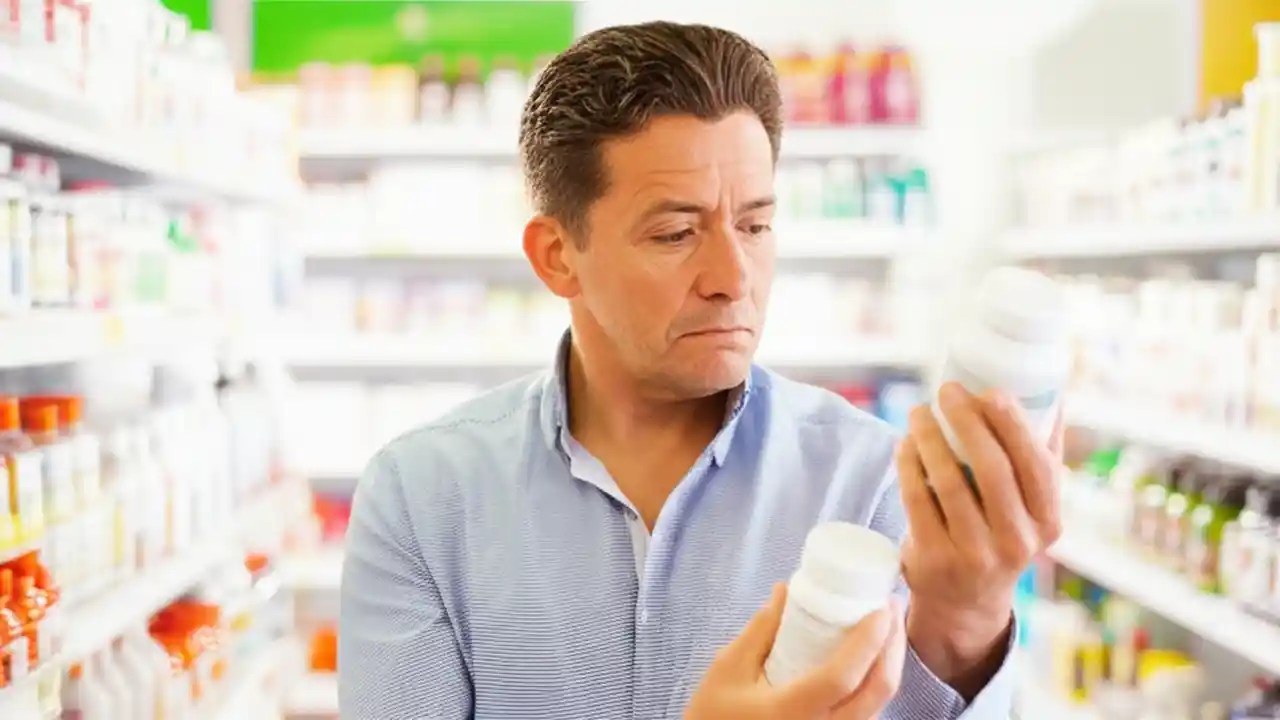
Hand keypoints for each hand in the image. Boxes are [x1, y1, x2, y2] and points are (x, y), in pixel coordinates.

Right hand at [685, 584, 905, 719]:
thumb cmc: (713, 715)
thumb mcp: (729, 668)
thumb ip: (762, 629)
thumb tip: (787, 590)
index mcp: (789, 713)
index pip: (843, 676)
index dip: (869, 641)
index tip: (881, 607)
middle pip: (877, 693)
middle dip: (891, 646)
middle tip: (890, 608)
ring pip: (878, 707)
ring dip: (889, 665)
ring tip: (886, 629)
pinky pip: (867, 716)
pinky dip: (876, 685)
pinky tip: (872, 661)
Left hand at [896, 383, 1063, 695]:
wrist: (966, 602)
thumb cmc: (1001, 534)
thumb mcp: (1033, 509)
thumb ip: (1044, 458)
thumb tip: (1055, 395)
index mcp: (1047, 522)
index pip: (1035, 466)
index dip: (1012, 425)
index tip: (990, 391)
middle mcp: (1016, 542)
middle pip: (992, 469)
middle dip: (967, 421)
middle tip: (947, 391)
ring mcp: (974, 554)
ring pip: (949, 482)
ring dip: (930, 438)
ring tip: (919, 412)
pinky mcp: (934, 558)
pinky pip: (917, 499)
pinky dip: (909, 464)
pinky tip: (906, 443)